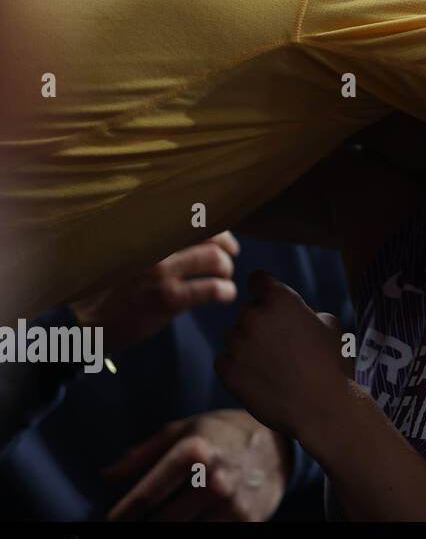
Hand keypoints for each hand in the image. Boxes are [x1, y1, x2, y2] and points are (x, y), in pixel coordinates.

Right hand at [71, 232, 239, 352]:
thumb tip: (187, 228)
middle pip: (209, 235)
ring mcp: (161, 273)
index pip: (188, 215)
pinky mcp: (168, 299)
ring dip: (226, 268)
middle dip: (227, 244)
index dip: (212, 223)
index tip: (220, 232)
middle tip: (231, 253)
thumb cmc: (103, 286)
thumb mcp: (119, 252)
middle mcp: (153, 246)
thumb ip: (149, 239)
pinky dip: (226, 290)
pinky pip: (212, 289)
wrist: (81, 323)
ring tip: (225, 275)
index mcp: (141, 231)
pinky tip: (226, 294)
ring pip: (214, 260)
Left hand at [103, 409, 290, 520]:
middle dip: (141, 526)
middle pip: (159, 523)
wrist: (279, 444)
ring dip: (168, 530)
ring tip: (163, 521)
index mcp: (193, 452)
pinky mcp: (246, 522)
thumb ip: (143, 454)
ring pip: (183, 534)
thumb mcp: (185, 430)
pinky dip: (194, 532)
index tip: (111, 521)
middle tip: (132, 526)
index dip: (121, 514)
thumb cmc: (224, 433)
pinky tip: (190, 523)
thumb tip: (106, 476)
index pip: (144, 497)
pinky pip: (208, 538)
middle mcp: (213, 480)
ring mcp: (231, 505)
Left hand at [216, 272, 352, 440]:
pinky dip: (238, 367)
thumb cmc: (332, 365)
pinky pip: (225, 360)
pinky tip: (261, 378)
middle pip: (247, 312)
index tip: (271, 304)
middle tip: (281, 347)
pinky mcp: (227, 370)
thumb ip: (305, 311)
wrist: (323, 408)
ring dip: (247, 346)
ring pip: (234, 336)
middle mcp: (253, 316)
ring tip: (273, 366)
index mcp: (280, 299)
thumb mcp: (330, 326)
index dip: (265, 291)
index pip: (257, 280)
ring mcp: (237, 343)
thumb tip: (295, 313)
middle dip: (260, 325)